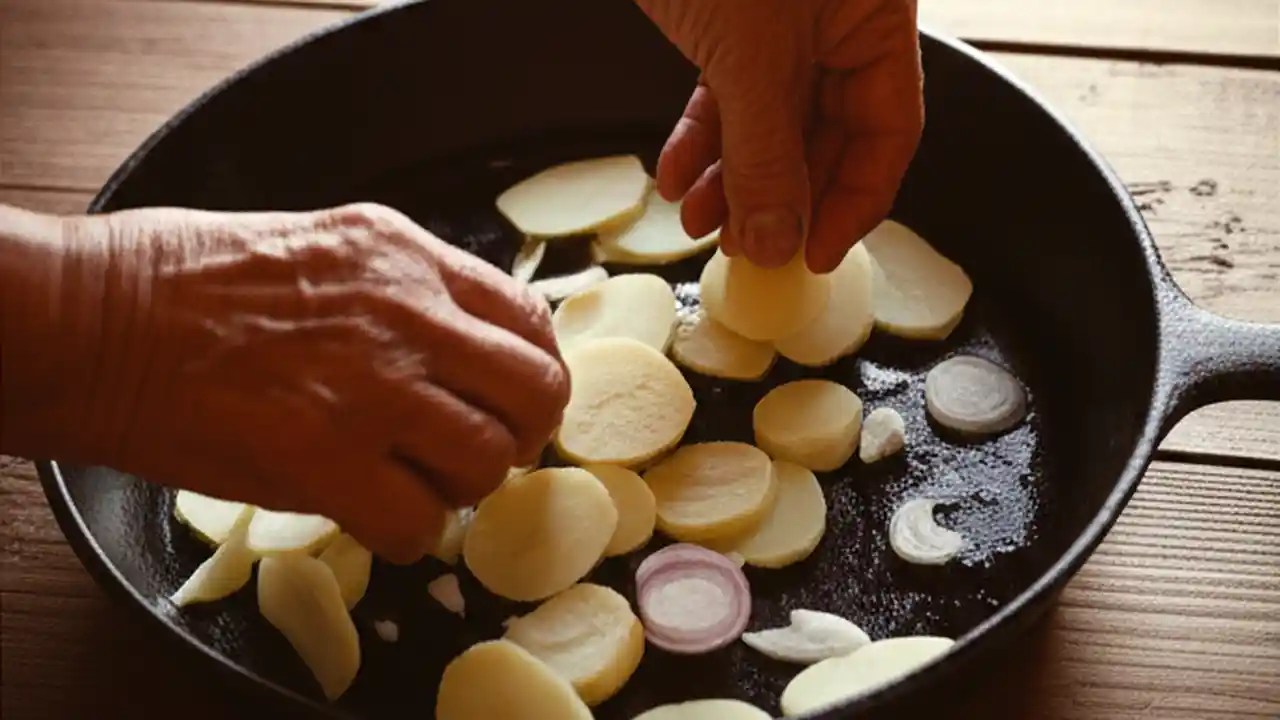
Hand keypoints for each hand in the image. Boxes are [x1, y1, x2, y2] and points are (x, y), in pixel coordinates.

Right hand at [28, 203, 568, 562]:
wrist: (101, 322)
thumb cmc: (191, 279)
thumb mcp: (325, 243)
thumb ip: (406, 287)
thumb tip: (466, 343)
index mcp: (408, 258)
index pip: (529, 321)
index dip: (531, 373)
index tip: (508, 400)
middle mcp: (409, 317)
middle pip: (535, 393)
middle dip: (520, 434)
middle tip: (478, 451)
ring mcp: (373, 391)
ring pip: (487, 462)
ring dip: (461, 487)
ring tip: (416, 483)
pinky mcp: (326, 461)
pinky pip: (418, 523)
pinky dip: (406, 533)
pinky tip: (372, 515)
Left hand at [635, 0, 923, 271]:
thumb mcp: (749, 55)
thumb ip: (764, 155)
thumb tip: (777, 242)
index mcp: (875, 15)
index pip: (889, 130)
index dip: (855, 201)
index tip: (814, 255)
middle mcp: (837, 19)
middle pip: (827, 135)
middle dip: (784, 197)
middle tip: (749, 250)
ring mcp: (782, 21)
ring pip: (770, 120)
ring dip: (734, 178)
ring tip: (700, 225)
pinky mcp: (729, 20)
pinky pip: (726, 94)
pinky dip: (701, 139)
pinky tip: (674, 178)